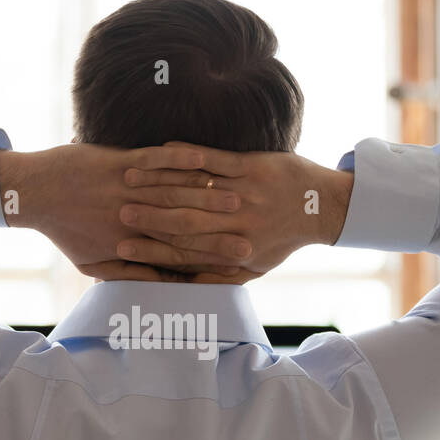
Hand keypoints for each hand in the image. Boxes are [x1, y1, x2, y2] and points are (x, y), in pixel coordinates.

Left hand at [0, 144, 253, 281]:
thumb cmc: (62, 229)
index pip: (177, 259)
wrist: (34, 193)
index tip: (238, 267)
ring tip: (240, 197)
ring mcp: (128, 191)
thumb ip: (122, 275)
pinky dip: (180, 159)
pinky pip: (155, 161)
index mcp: (128, 247)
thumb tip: (152, 285)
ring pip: (175, 195)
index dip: (208, 263)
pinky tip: (203, 159)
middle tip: (253, 237)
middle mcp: (132, 222)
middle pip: (185, 230)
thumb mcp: (90, 262)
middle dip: (222, 234)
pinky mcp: (121, 164)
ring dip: (209, 196)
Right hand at [115, 142, 352, 283]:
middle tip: (116, 216)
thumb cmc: (284, 239)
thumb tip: (189, 289)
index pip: (184, 254)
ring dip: (159, 186)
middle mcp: (237, 224)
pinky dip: (186, 155)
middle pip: (183, 223)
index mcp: (234, 251)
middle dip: (147, 219)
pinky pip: (214, 160)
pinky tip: (163, 150)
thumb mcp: (256, 269)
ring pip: (193, 190)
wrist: (322, 206)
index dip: (150, 253)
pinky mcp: (252, 167)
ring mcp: (245, 193)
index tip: (121, 250)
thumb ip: (222, 278)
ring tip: (128, 183)